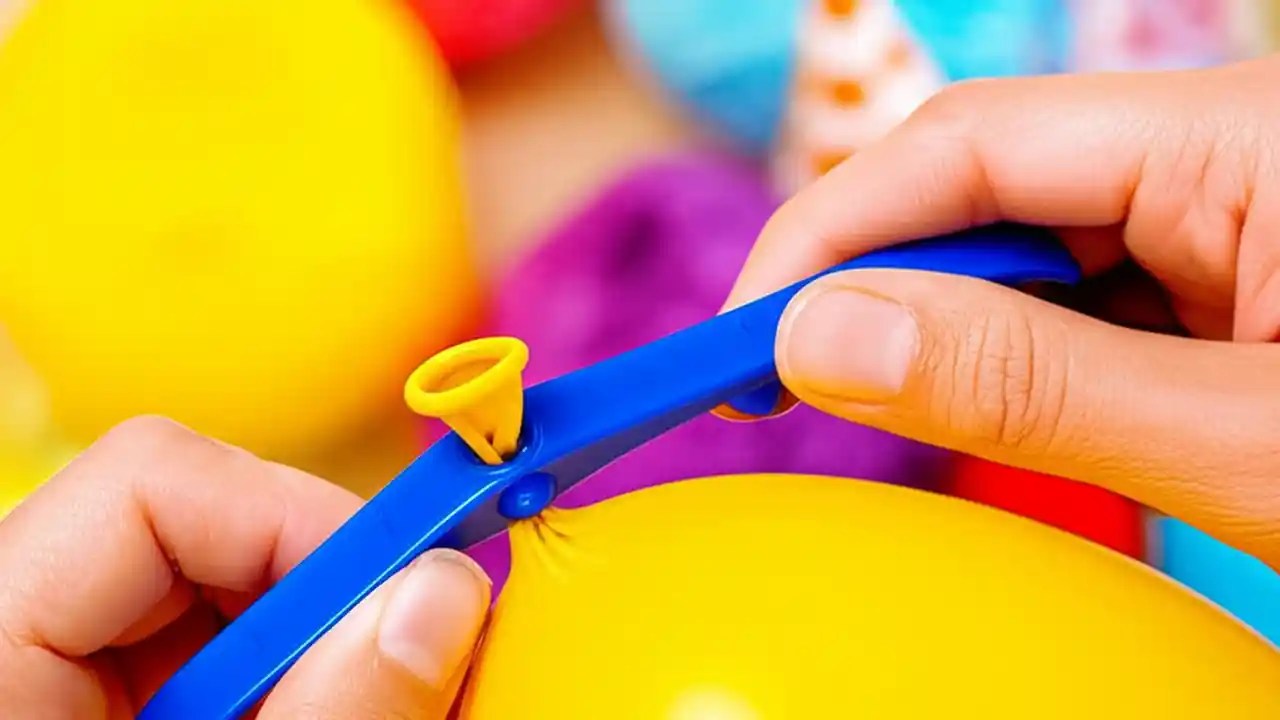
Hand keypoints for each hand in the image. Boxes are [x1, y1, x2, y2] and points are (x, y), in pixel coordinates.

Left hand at [0, 417, 490, 718]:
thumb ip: (325, 710)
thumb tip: (445, 595)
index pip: (155, 478)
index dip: (302, 517)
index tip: (414, 588)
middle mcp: (22, 617)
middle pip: (209, 517)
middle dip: (336, 587)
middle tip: (424, 658)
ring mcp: (65, 658)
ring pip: (234, 577)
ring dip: (333, 635)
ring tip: (385, 695)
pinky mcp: (112, 691)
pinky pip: (225, 635)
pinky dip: (306, 671)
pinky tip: (337, 707)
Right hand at [725, 56, 1279, 566]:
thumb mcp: (1239, 448)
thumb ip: (1028, 384)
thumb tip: (822, 338)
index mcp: (1239, 138)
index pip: (970, 143)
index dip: (828, 235)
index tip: (737, 339)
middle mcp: (1217, 149)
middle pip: (983, 181)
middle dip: (868, 281)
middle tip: (769, 383)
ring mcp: (1223, 209)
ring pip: (1020, 241)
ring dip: (935, 323)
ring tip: (860, 395)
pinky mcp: (1221, 273)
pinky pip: (1074, 290)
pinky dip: (1005, 351)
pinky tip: (972, 396)